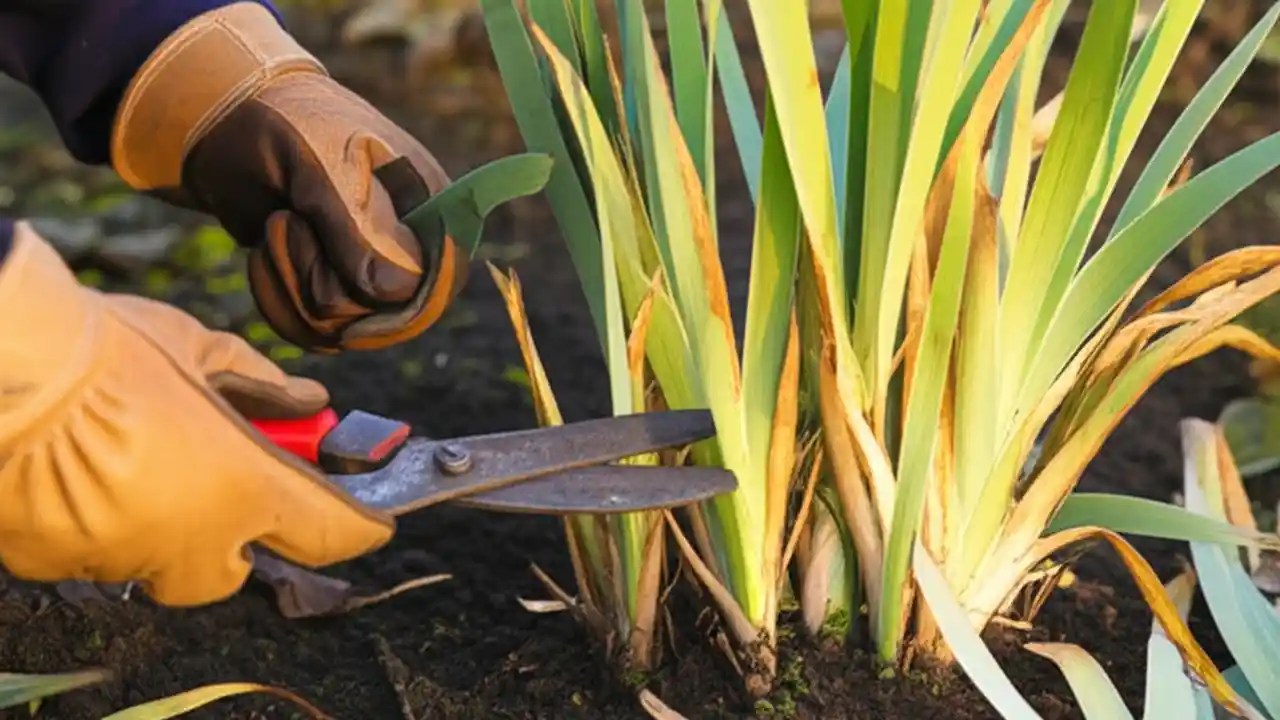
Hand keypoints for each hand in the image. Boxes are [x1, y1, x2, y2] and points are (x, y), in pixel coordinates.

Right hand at [0, 222, 393, 605]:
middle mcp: (191, 540)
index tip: (373, 519)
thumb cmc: (109, 350)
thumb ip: (264, 386)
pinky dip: (104, 527)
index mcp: (245, 487)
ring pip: (161, 565)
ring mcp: (123, 559)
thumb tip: (310, 401)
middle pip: (237, 569)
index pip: (332, 531)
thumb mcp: (202, 350)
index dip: (361, 525)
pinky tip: (87, 476)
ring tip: (143, 463)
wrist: (2, 366)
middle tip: (229, 482)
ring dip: (167, 528)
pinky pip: (98, 556)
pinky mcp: (58, 562)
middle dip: (242, 537)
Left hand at [109, 2, 466, 352]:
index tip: (335, 284)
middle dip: (320, 278)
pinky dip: (276, 299)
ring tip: (277, 224)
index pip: (438, 283)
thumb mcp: (319, 170)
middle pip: (383, 318)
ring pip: (341, 330)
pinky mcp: (334, 296)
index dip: (395, 302)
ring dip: (291, 282)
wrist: (233, 126)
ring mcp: (373, 278)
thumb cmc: (287, 128)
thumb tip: (396, 293)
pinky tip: (263, 255)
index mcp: (432, 210)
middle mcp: (413, 252)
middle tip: (287, 219)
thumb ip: (357, 230)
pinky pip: (312, 334)